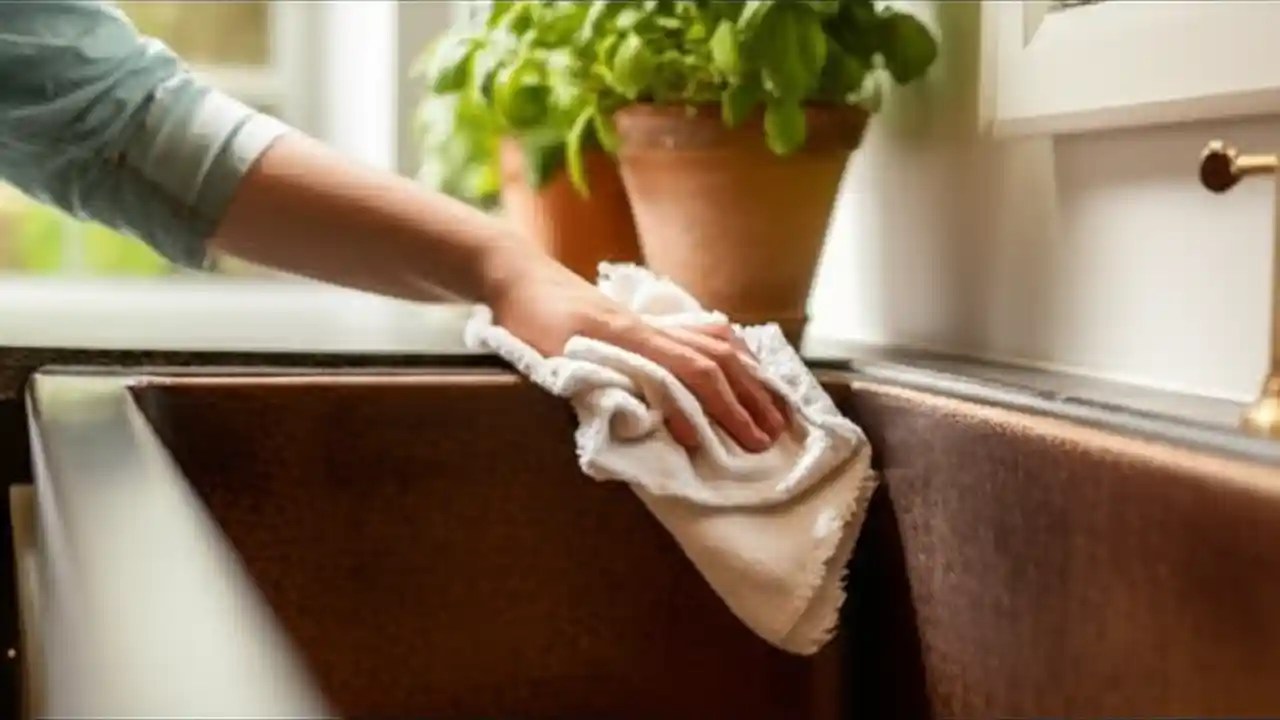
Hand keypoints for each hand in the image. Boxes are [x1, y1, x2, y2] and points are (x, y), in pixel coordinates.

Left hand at [484, 250, 786, 451]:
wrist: (519, 277)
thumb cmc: (528, 321)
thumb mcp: (551, 359)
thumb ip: (592, 384)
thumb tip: (637, 419)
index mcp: (629, 337)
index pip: (691, 371)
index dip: (718, 408)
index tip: (737, 442)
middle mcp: (651, 327)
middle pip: (717, 360)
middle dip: (749, 401)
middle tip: (772, 439)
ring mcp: (653, 322)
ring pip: (718, 345)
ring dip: (750, 381)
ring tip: (776, 411)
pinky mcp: (650, 323)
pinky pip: (707, 335)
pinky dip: (735, 355)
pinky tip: (748, 370)